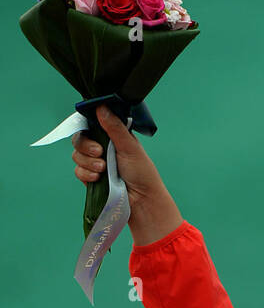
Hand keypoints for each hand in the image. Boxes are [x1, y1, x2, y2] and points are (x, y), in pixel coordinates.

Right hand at [71, 103, 182, 244]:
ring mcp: (95, 164)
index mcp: (112, 137)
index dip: (87, 126)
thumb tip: (101, 106)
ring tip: (103, 169)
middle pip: (80, 139)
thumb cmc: (142, 173)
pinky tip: (98, 179)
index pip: (91, 125)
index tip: (92, 130)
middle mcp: (102, 148)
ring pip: (77, 155)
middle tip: (99, 152)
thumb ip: (114, 127)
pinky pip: (78, 171)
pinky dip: (86, 174)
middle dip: (86, 146)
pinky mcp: (91, 179)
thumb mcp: (130, 146)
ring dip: (88, 162)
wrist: (141, 201)